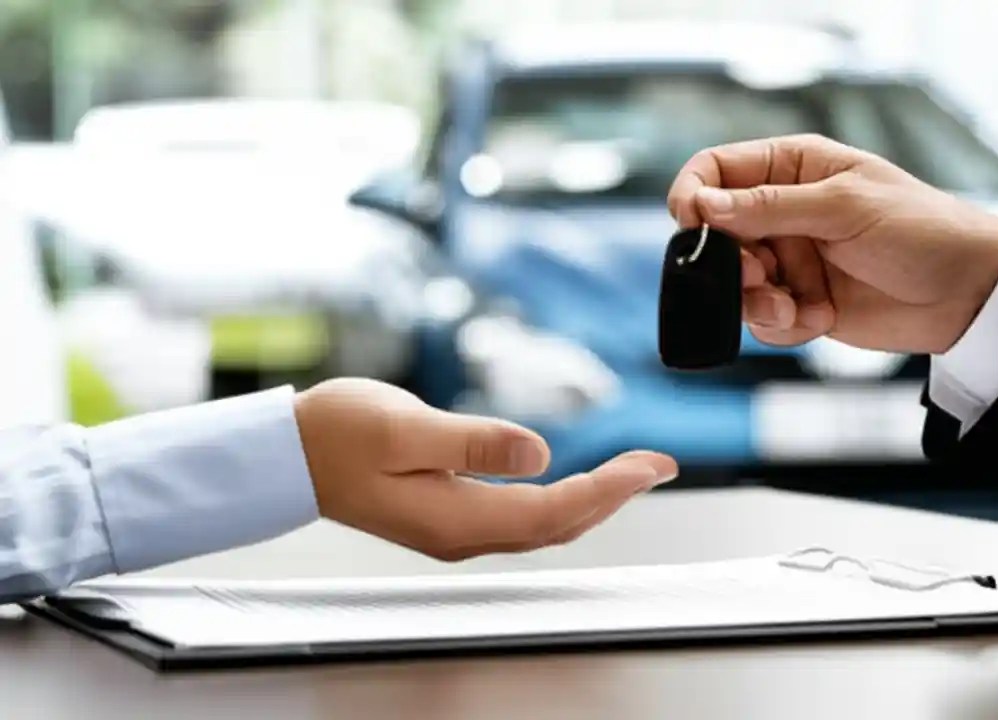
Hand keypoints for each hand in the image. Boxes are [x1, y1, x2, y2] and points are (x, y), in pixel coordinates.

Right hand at [294, 378, 676, 560]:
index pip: (555, 509)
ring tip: (633, 473)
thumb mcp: (404, 427)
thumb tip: (541, 453)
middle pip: (559, 524)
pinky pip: (522, 515)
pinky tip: (576, 483)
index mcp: (457, 518)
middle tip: (659, 465)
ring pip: (543, 524)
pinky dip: (561, 499)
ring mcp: (454, 528)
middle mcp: (462, 534)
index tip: (652, 465)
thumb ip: (473, 442)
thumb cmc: (335, 434)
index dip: (611, 489)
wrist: (287, 455)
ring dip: (593, 499)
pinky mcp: (447, 513)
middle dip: (615, 495)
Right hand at [667, 134, 997, 353]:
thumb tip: (704, 205)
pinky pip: (762, 318)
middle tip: (754, 275)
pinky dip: (784, 323)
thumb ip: (770, 207)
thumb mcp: (844, 207)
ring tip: (794, 305)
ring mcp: (790, 258)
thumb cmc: (921, 230)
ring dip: (757, 300)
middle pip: (715, 234)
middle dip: (727, 261)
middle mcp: (784, 211)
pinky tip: (819, 318)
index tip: (691, 224)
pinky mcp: (800, 301)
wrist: (968, 294)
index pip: (716, 169)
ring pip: (733, 283)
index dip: (694, 194)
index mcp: (793, 167)